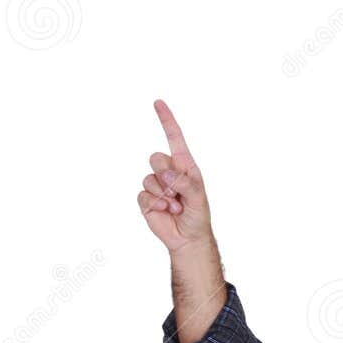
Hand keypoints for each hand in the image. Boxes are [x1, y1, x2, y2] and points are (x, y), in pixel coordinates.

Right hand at [137, 99, 212, 253]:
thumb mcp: (198, 198)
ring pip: (149, 178)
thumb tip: (165, 174)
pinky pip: (143, 194)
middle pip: (156, 158)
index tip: (158, 103)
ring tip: (175, 207)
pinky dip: (155, 204)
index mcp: (184, 165)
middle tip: (177, 194)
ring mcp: (156, 184)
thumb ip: (184, 183)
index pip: (174, 138)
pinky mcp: (147, 199)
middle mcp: (168, 171)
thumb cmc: (197, 216)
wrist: (188, 238)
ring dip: (163, 196)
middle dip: (166, 176)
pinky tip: (165, 212)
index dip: (166, 120)